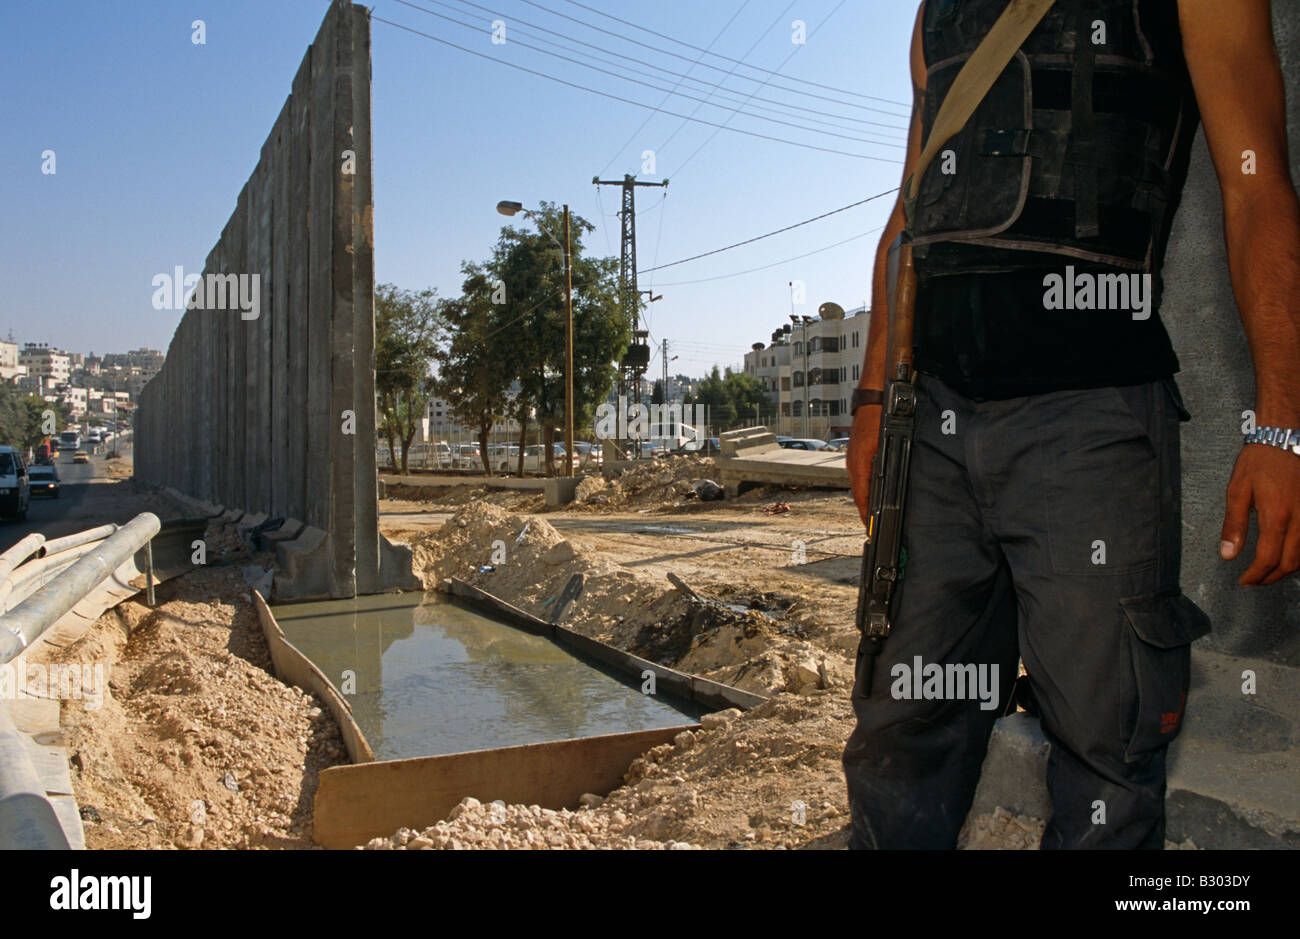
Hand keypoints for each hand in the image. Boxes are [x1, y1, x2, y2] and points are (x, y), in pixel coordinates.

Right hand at [847, 404, 881, 525]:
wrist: (872, 399)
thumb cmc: (879, 418)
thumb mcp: (886, 444)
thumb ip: (884, 466)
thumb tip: (883, 488)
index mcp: (859, 464)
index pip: (861, 496)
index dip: (865, 513)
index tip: (869, 526)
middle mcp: (853, 463)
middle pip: (857, 494)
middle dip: (864, 510)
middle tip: (871, 525)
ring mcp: (852, 458)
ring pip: (857, 485)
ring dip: (863, 499)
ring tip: (870, 513)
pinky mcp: (855, 453)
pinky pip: (858, 476)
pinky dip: (863, 487)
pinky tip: (869, 491)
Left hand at [1220, 443, 1299, 584]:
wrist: (1284, 439)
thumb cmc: (1259, 461)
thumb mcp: (1237, 491)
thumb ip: (1233, 525)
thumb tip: (1228, 554)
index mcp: (1277, 515)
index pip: (1268, 558)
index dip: (1256, 575)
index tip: (1245, 581)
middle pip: (1290, 563)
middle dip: (1271, 577)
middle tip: (1255, 581)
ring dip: (1287, 568)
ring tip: (1268, 571)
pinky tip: (1287, 554)